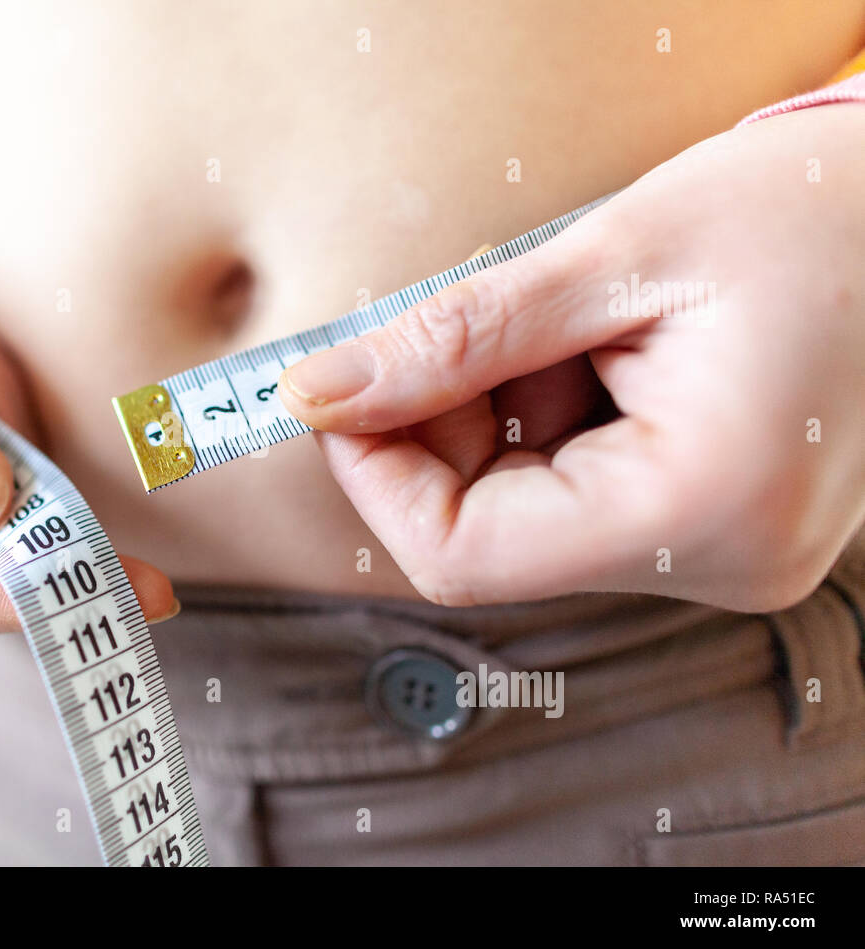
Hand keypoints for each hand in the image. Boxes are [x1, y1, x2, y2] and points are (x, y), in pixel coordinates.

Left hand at [279, 104, 864, 611]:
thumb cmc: (806, 210)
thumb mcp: (615, 257)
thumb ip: (454, 339)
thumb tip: (316, 392)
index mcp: (702, 507)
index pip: (464, 555)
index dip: (376, 474)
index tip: (340, 389)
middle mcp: (721, 562)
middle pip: (490, 536)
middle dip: (439, 432)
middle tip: (449, 328)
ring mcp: (724, 553)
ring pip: (527, 515)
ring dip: (499, 416)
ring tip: (561, 323)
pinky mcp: (717, 527)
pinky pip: (578, 497)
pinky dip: (547, 421)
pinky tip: (593, 349)